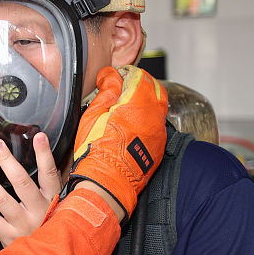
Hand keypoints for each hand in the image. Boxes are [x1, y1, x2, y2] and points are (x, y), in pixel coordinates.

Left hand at [0, 134, 61, 246]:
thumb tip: (48, 160)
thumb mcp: (58, 205)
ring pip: (3, 200)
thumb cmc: (51, 225)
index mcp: (52, 200)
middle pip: (22, 182)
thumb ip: (50, 185)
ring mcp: (22, 224)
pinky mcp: (9, 236)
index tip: (38, 136)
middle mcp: (38, 211)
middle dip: (7, 161)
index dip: (44, 154)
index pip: (49, 173)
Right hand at [70, 66, 167, 217]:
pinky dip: (147, 118)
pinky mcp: (159, 144)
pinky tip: (131, 125)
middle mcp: (154, 114)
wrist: (108, 180)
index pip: (138, 76)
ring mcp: (159, 130)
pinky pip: (157, 123)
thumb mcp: (93, 114)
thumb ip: (106, 90)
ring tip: (125, 107)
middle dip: (139, 84)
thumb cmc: (97, 150)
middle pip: (154, 88)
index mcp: (137, 103)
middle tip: (121, 89)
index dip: (124, 74)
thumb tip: (111, 76)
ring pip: (158, 106)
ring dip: (145, 101)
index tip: (113, 79)